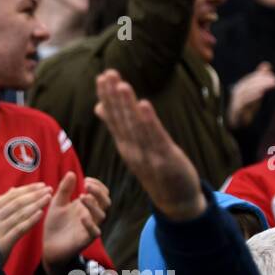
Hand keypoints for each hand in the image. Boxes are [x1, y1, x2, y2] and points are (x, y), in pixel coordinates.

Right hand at [0, 182, 52, 258]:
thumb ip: (2, 205)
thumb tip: (12, 190)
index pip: (11, 195)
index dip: (28, 189)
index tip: (41, 185)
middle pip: (17, 202)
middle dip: (35, 194)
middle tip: (49, 188)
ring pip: (20, 213)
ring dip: (36, 204)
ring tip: (48, 198)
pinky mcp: (3, 242)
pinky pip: (19, 228)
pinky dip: (30, 220)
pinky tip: (40, 214)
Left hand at [42, 173, 109, 274]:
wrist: (48, 246)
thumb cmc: (55, 224)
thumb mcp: (57, 203)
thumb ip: (64, 189)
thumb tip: (72, 173)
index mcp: (87, 205)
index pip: (102, 193)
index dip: (97, 185)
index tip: (85, 179)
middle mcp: (91, 215)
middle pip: (106, 202)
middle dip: (99, 192)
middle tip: (86, 185)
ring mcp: (90, 227)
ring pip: (102, 215)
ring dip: (93, 205)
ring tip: (81, 197)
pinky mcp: (85, 240)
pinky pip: (95, 232)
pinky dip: (90, 224)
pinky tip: (82, 217)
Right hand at [95, 69, 204, 220]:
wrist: (176, 201)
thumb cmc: (155, 170)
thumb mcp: (133, 148)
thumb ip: (117, 127)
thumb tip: (99, 106)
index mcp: (125, 145)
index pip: (113, 118)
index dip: (107, 98)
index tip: (101, 77)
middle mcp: (132, 149)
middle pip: (121, 120)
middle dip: (113, 97)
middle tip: (107, 74)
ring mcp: (147, 155)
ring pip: (135, 127)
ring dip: (127, 106)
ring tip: (121, 85)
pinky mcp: (165, 159)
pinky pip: (155, 138)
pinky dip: (148, 121)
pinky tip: (143, 104)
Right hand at [227, 62, 274, 128]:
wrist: (235, 123)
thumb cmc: (247, 106)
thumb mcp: (255, 91)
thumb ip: (260, 78)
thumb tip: (267, 64)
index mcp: (242, 86)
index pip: (252, 78)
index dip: (262, 76)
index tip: (274, 77)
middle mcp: (237, 92)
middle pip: (250, 83)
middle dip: (263, 81)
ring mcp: (236, 100)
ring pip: (248, 91)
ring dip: (260, 87)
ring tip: (271, 85)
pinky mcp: (237, 109)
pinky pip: (244, 102)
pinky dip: (252, 97)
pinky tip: (261, 94)